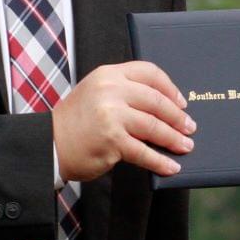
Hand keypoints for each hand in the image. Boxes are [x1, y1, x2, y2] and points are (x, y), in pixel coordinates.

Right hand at [50, 61, 193, 181]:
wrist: (50, 145)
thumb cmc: (76, 121)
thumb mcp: (96, 93)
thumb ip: (123, 92)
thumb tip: (163, 106)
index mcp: (108, 74)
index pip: (149, 72)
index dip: (170, 88)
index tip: (181, 102)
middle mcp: (110, 90)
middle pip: (156, 101)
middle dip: (177, 117)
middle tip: (190, 127)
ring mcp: (111, 115)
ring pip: (154, 126)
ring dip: (173, 138)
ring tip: (186, 146)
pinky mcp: (111, 140)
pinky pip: (144, 152)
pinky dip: (160, 161)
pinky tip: (171, 166)